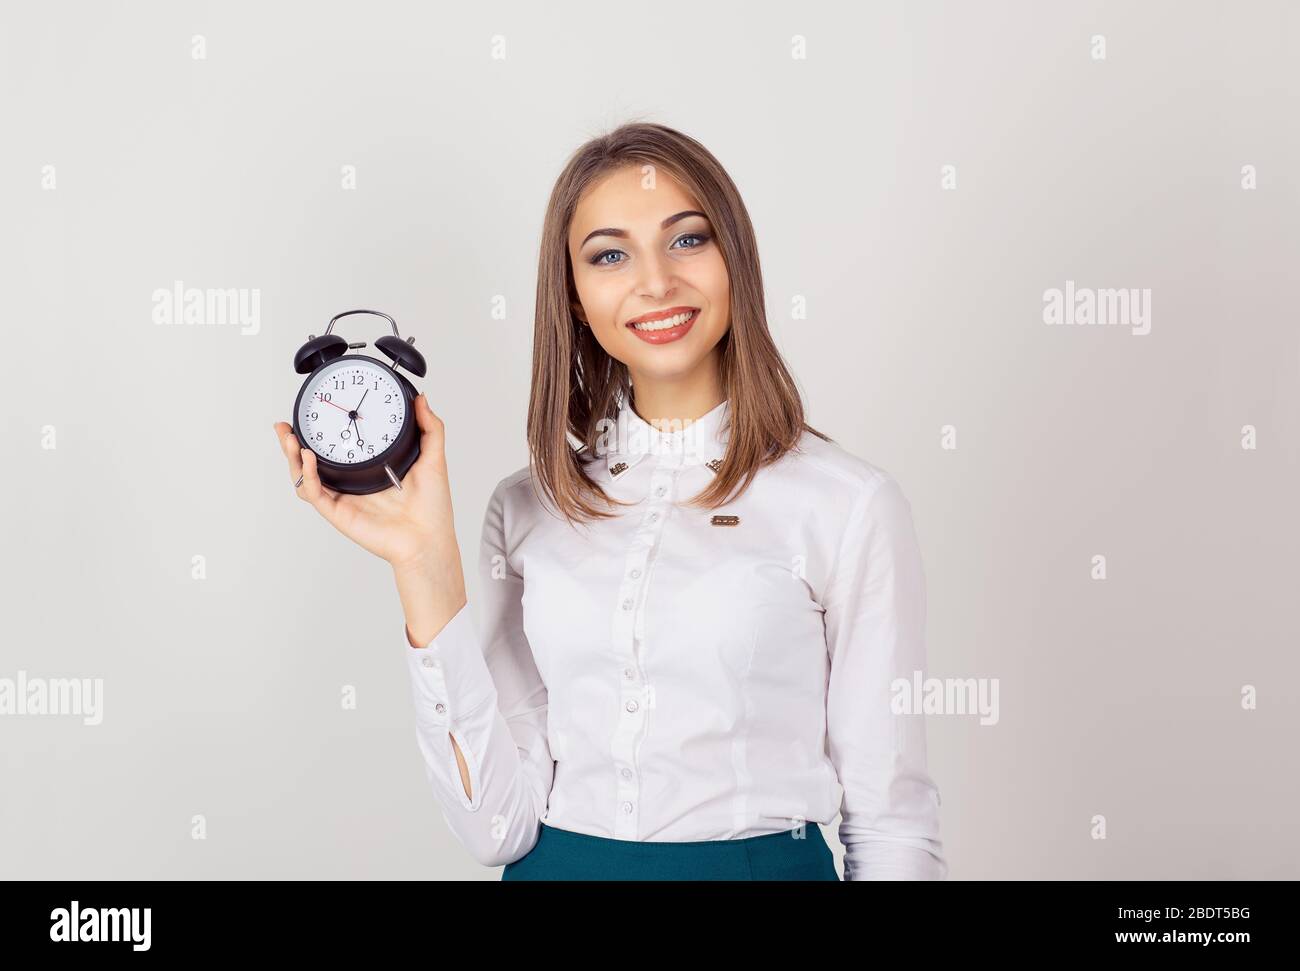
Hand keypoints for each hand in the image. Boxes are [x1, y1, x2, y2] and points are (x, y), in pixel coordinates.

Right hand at [272, 394, 462, 581]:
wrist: (429, 538)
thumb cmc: (432, 507)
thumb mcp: (433, 458)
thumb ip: (429, 428)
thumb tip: (421, 398)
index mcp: (369, 469)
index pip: (339, 445)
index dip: (322, 429)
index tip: (315, 408)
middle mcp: (352, 483)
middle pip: (312, 461)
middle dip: (293, 442)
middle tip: (285, 425)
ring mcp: (343, 497)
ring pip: (305, 476)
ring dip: (292, 457)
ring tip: (289, 437)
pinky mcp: (339, 512)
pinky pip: (313, 492)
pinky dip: (306, 475)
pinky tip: (308, 457)